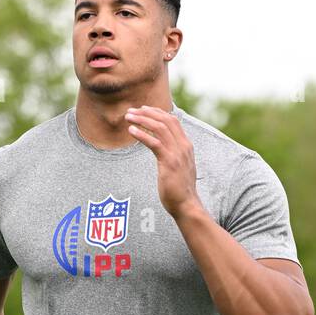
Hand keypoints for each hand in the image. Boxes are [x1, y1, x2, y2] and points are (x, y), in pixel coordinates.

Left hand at [124, 105, 201, 220]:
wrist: (187, 205)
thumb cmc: (180, 189)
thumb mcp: (180, 167)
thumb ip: (174, 155)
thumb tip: (163, 149)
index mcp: (186, 146)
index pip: (172, 121)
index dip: (157, 112)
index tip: (143, 109)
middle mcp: (183, 146)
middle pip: (165, 120)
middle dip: (147, 112)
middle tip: (131, 111)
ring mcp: (177, 154)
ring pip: (159, 128)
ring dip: (142, 120)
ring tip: (128, 117)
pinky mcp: (169, 163)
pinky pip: (154, 143)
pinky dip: (142, 134)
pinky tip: (131, 131)